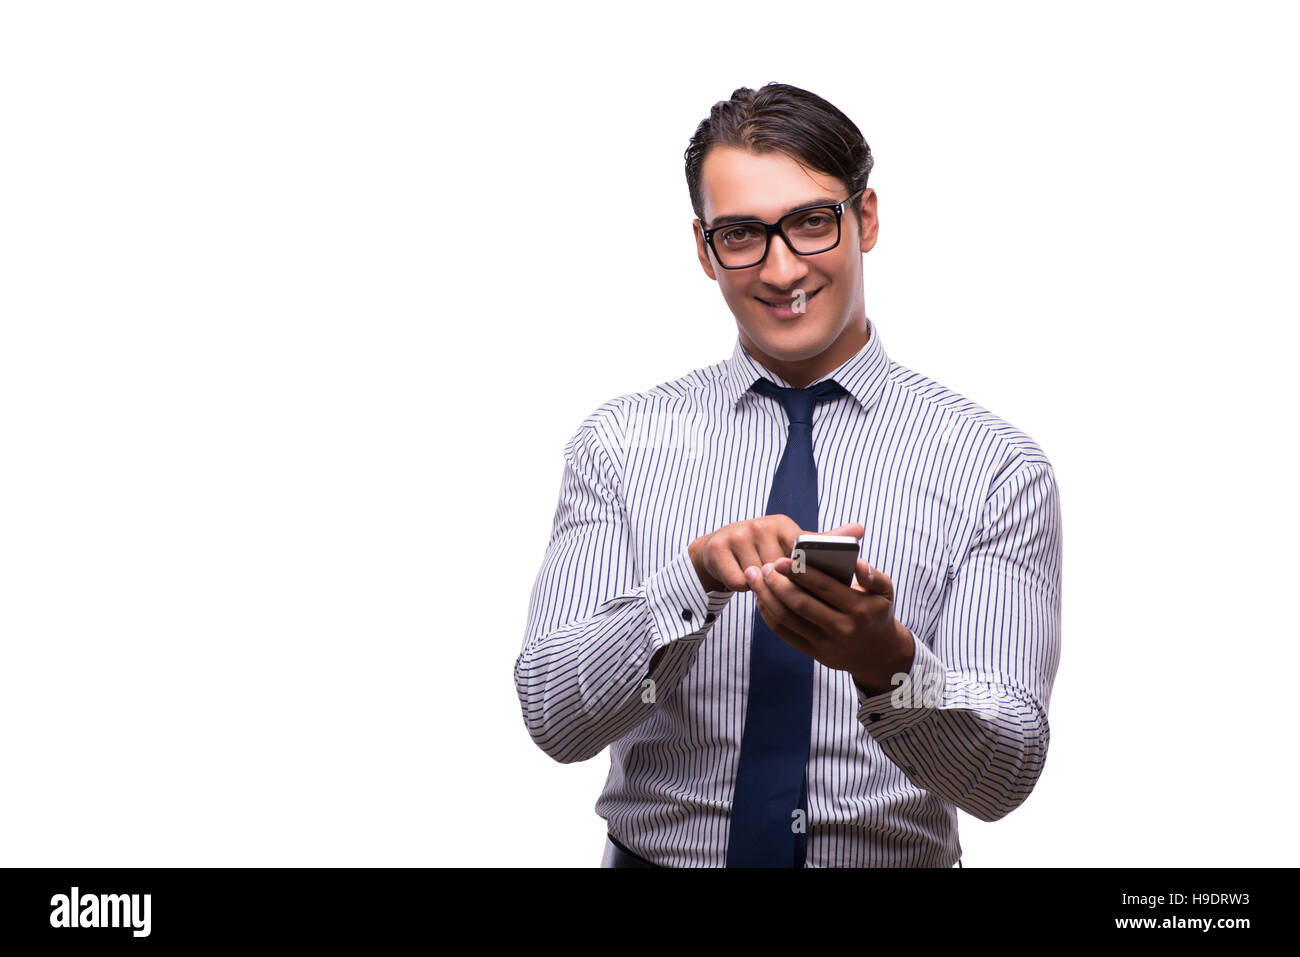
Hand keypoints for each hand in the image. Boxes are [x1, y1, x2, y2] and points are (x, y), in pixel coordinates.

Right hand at [688, 519, 864, 593]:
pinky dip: (742, 589)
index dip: (807, 571)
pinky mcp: (717, 548)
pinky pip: (738, 582)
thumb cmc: (763, 550)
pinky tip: (743, 582)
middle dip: (784, 585)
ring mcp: (737, 534)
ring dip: (762, 587)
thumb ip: (824, 542)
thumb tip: (860, 529)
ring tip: (763, 583)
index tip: (816, 586)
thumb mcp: (791, 545)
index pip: (802, 549)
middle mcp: (760, 525)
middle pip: (780, 570)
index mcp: (783, 524)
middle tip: (784, 590)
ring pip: (759, 577)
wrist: (717, 550)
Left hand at [746, 553, 914, 693]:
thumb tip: (858, 562)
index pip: (824, 587)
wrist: (879, 654)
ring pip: (787, 619)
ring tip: (756, 579)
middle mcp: (842, 628)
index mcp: (858, 609)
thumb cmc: (877, 613)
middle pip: (800, 604)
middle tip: (762, 567)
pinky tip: (761, 598)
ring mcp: (826, 644)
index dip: (800, 572)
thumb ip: (873, 575)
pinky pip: (784, 633)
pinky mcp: (815, 654)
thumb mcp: (885, 592)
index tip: (780, 559)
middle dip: (777, 584)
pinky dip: (768, 615)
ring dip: (767, 597)